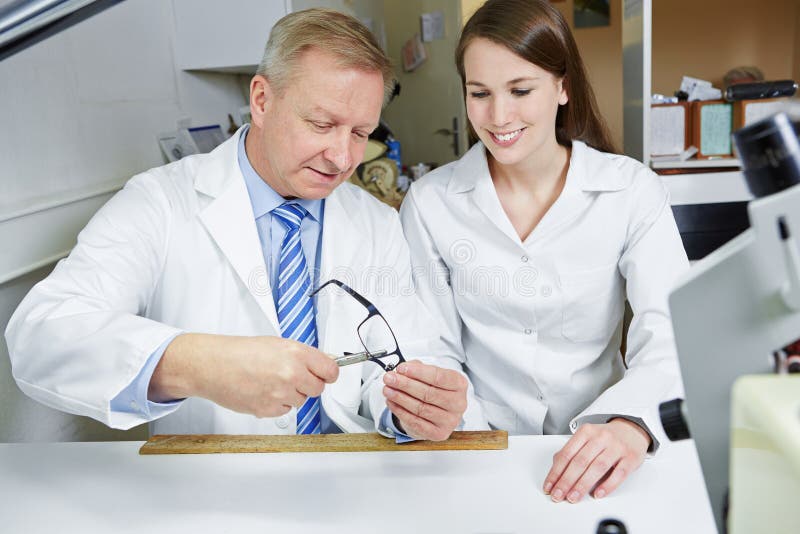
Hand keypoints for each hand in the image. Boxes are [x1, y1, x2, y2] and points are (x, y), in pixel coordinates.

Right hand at [150, 334, 338, 417]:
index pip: (331, 370)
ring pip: (300, 401)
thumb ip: (302, 356)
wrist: (212, 365)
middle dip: (308, 385)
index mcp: (296, 353)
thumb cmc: (239, 352)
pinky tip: (261, 392)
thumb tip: (323, 363)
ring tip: (269, 382)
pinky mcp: (268, 410)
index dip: (328, 374)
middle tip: (291, 378)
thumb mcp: (277, 344)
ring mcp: (280, 393)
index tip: (326, 375)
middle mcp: (291, 373)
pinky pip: (284, 411)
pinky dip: (276, 405)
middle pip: (318, 389)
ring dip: (290, 395)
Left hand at [382, 360, 467, 440]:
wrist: (436, 414)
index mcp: (459, 384)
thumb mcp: (429, 375)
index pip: (439, 377)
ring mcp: (449, 421)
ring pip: (420, 408)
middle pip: (428, 393)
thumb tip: (403, 369)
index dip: (418, 372)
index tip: (401, 368)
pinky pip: (415, 422)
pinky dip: (400, 411)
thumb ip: (418, 369)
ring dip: (400, 398)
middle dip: (405, 384)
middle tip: (389, 378)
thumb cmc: (434, 390)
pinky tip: (391, 402)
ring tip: (387, 389)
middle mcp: (458, 403)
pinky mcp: (438, 434)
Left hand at [543, 418, 650, 502]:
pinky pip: (618, 474)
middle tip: (558, 495)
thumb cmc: (605, 438)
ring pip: (597, 467)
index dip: (556, 473)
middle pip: (580, 461)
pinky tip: (597, 494)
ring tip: (573, 497)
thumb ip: (572, 452)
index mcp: (586, 432)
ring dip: (582, 485)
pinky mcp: (631, 457)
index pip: (566, 454)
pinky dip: (607, 486)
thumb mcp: (586, 438)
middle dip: (566, 481)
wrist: (632, 431)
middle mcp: (601, 437)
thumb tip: (556, 472)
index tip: (549, 487)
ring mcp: (616, 447)